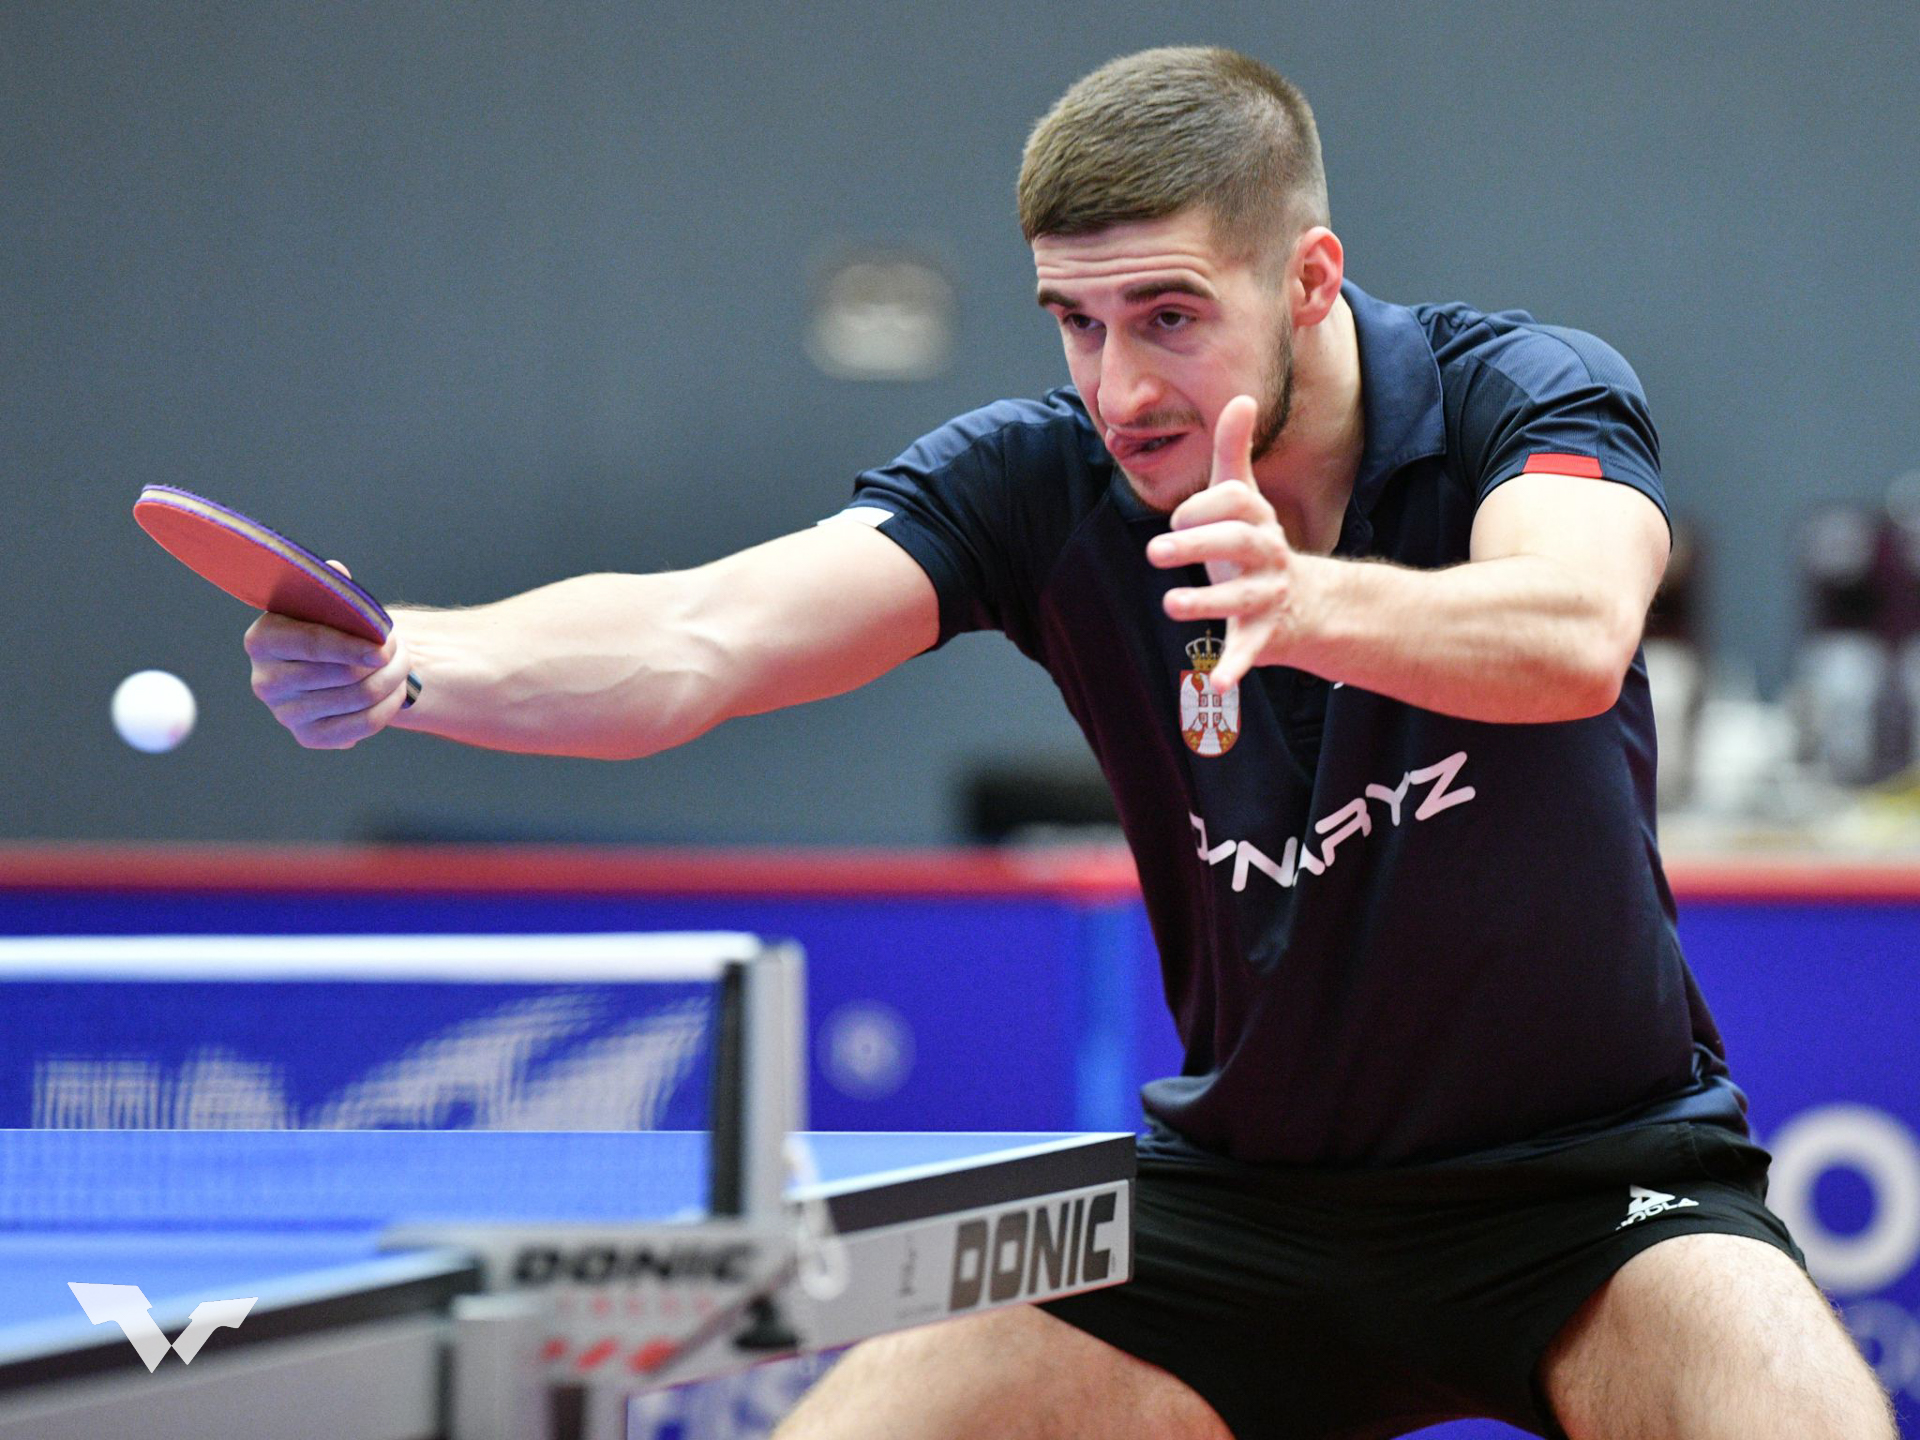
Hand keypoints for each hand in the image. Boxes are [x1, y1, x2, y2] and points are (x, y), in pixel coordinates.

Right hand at [244, 561, 413, 748]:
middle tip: (401, 648)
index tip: (383, 647)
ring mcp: (284, 713)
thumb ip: (329, 587)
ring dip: (391, 680)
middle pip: (340, 675)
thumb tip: (338, 572)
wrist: (325, 665)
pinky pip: (361, 726)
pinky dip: (387, 708)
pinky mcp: (308, 737)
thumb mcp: (322, 602)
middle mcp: (265, 681)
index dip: (351, 646)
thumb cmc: (325, 626)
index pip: (311, 644)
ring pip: (357, 699)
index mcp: (262, 640)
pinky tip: (397, 691)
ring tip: (402, 665)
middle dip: (382, 661)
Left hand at [1145, 394, 1311, 692]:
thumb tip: (1240, 395)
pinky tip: (1215, 685)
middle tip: (1154, 550)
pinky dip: (1234, 669)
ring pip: (1239, 599)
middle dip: (1197, 545)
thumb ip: (1234, 452)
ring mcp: (1266, 597)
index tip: (1177, 516)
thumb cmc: (1256, 546)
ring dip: (1205, 603)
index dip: (1203, 506)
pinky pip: (1248, 653)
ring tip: (1170, 606)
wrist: (1309, 606)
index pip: (1234, 504)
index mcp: (1257, 521)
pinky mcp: (1264, 636)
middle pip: (1238, 544)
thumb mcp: (1244, 500)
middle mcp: (1267, 555)